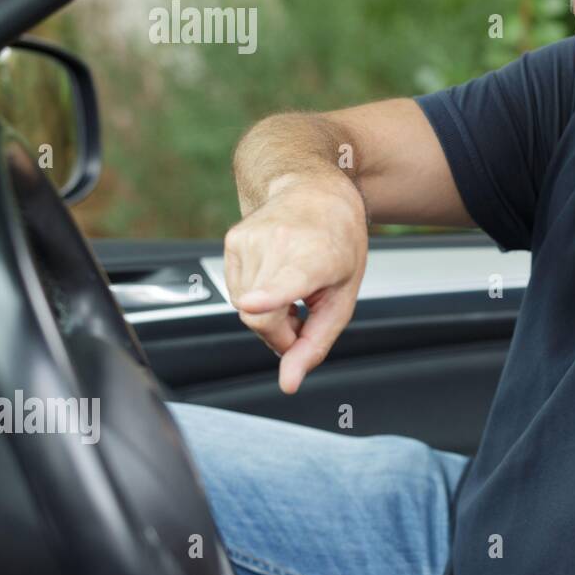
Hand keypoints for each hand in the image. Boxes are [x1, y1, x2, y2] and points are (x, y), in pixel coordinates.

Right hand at [222, 173, 367, 393]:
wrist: (317, 192)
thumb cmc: (338, 244)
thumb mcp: (343, 297)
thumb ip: (315, 344)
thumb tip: (288, 383)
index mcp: (316, 256)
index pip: (287, 281)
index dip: (270, 298)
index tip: (254, 303)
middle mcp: (279, 243)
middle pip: (260, 318)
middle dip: (280, 331)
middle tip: (303, 315)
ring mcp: (250, 239)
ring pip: (244, 309)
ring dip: (267, 312)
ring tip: (292, 287)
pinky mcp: (231, 240)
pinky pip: (235, 290)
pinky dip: (254, 295)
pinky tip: (274, 275)